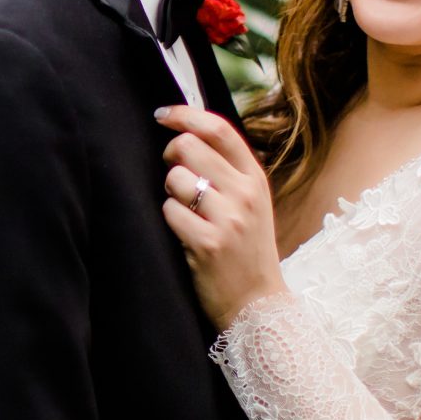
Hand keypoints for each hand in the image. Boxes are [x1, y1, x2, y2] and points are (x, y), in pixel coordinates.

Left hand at [155, 105, 288, 331]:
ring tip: (187, 214)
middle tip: (174, 177)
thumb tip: (185, 134)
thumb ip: (226, 170)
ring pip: (174, 179)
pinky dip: (170, 220)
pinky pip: (169, 212)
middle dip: (170, 158)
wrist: (258, 304)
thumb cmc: (245, 249)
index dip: (184, 115)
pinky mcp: (208, 244)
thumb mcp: (249, 203)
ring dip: (170, 194)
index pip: (218, 129)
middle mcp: (244, 193)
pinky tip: (185, 236)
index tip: (162, 115)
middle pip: (187, 147)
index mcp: (254, 178)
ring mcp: (228, 218)